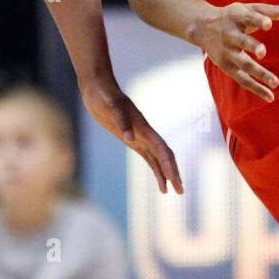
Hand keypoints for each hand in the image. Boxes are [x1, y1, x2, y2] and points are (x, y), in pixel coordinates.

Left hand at [80, 77, 181, 194]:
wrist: (98, 87)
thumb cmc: (104, 94)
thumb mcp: (111, 106)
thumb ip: (121, 121)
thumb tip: (129, 139)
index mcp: (142, 126)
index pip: (160, 148)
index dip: (168, 163)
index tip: (173, 180)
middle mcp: (144, 132)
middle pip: (164, 155)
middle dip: (173, 172)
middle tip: (180, 191)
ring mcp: (139, 136)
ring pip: (158, 158)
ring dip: (166, 174)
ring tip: (172, 191)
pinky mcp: (131, 139)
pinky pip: (148, 157)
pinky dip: (155, 168)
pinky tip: (159, 181)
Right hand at [189, 0, 278, 102]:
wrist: (202, 26)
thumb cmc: (234, 16)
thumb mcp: (252, 9)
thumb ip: (275, 10)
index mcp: (237, 16)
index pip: (248, 18)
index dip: (258, 20)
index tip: (268, 24)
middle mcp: (229, 34)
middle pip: (241, 41)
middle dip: (251, 46)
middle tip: (263, 52)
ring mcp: (226, 52)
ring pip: (243, 64)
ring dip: (258, 73)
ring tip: (275, 82)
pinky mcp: (226, 66)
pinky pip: (242, 79)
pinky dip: (255, 88)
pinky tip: (270, 96)